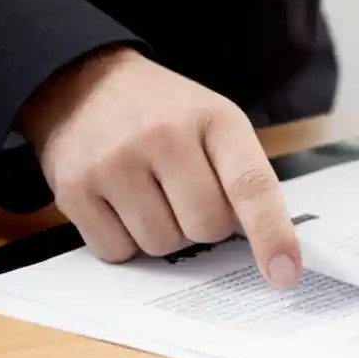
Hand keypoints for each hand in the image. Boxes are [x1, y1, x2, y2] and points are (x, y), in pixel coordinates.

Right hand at [19, 47, 301, 287]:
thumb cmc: (165, 115)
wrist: (83, 83)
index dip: (272, 234)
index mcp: (214, 119)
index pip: (251, 185)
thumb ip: (243, 178)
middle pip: (206, 227)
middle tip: (184, 193)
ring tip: (149, 193)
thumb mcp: (215, 122)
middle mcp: (163, 135)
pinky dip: (124, 240)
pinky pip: (117, 251)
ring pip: (161, 246)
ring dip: (163, 233)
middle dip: (203, 225)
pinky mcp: (73, 188)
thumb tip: (270, 254)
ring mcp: (114, 161)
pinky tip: (118, 202)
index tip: (285, 274)